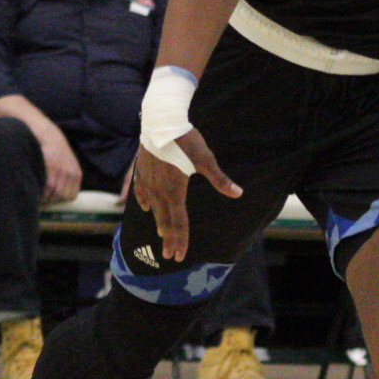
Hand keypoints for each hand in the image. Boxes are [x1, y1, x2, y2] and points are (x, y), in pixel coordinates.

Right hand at [38, 132, 82, 204]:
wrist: (48, 135)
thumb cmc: (54, 151)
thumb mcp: (66, 165)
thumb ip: (65, 179)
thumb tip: (57, 196)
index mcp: (76, 174)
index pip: (70, 196)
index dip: (59, 201)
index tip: (50, 200)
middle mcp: (71, 174)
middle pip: (61, 197)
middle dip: (49, 201)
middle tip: (39, 201)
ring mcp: (61, 171)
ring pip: (53, 194)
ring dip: (43, 198)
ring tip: (35, 195)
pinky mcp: (51, 168)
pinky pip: (46, 186)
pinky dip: (39, 191)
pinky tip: (33, 189)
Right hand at [131, 129, 240, 263]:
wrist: (161, 122)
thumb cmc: (186, 141)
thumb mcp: (206, 160)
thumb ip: (220, 180)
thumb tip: (238, 193)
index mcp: (175, 191)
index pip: (178, 222)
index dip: (180, 240)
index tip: (178, 256)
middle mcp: (159, 190)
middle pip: (164, 220)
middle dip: (168, 239)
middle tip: (169, 255)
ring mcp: (148, 181)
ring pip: (153, 208)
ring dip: (158, 223)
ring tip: (161, 235)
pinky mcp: (141, 171)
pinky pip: (141, 192)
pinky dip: (144, 202)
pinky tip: (145, 208)